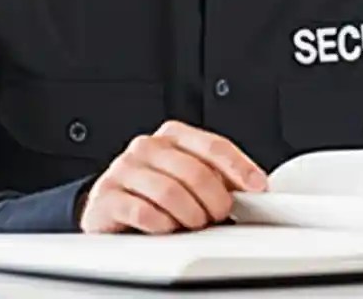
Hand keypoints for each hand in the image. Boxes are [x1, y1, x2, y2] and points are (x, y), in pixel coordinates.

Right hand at [78, 120, 267, 234]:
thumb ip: (219, 177)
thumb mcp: (190, 177)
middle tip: (219, 215)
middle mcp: (147, 147)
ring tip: (193, 224)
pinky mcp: (106, 198)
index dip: (239, 168)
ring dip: (189, 215)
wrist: (112, 206)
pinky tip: (166, 227)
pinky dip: (162, 224)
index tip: (257, 188)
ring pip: (170, 192)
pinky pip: (143, 212)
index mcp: (173, 135)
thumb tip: (254, 189)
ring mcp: (123, 170)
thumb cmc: (156, 192)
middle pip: (195, 171)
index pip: (213, 145)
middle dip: (215, 200)